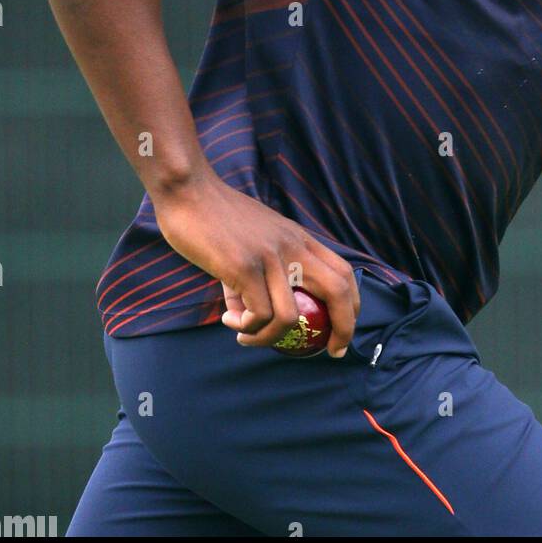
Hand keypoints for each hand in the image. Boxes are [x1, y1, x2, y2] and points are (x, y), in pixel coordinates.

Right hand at [152, 171, 359, 354]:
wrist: (190, 191)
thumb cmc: (216, 217)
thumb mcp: (252, 242)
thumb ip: (256, 277)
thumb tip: (246, 317)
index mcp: (299, 238)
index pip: (343, 272)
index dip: (352, 306)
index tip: (343, 333)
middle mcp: (292, 246)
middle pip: (338, 290)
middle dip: (343, 328)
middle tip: (331, 351)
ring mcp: (270, 257)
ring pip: (290, 315)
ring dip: (270, 338)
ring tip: (247, 337)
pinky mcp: (244, 267)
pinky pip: (258, 314)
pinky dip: (247, 327)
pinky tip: (229, 321)